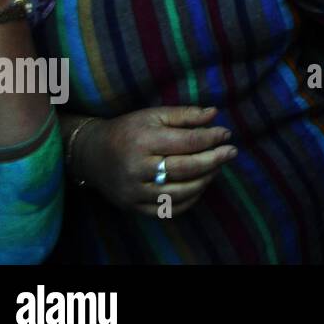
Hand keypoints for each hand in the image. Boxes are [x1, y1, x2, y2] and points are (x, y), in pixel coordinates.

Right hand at [75, 106, 236, 216]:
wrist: (91, 154)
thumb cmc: (128, 130)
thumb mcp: (153, 115)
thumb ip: (185, 115)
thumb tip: (214, 114)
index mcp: (143, 140)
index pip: (187, 142)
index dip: (211, 138)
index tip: (226, 134)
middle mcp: (137, 168)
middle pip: (186, 168)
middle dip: (214, 160)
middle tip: (231, 152)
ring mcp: (134, 191)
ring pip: (180, 192)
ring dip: (205, 180)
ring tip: (217, 167)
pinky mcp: (133, 206)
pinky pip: (168, 209)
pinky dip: (190, 199)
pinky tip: (200, 185)